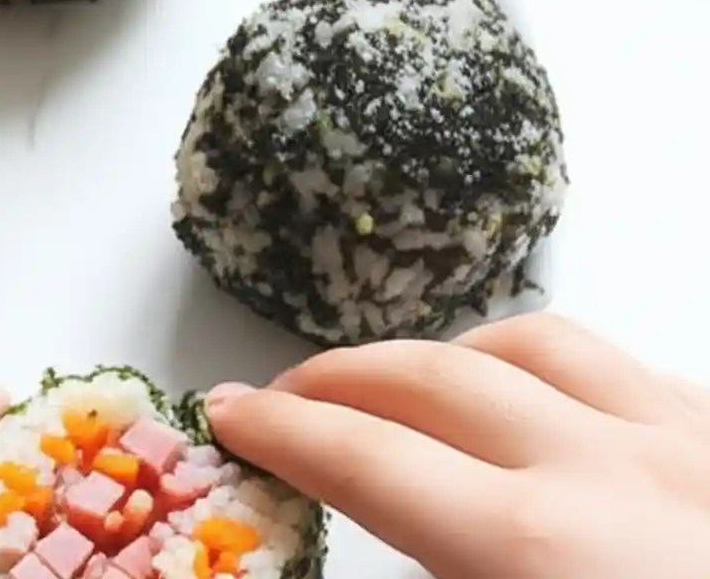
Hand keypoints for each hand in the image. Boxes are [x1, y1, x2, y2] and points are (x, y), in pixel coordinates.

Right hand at [205, 312, 709, 578]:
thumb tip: (385, 552)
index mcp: (535, 547)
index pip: (366, 458)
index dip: (284, 430)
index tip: (230, 412)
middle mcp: (610, 466)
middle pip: (431, 376)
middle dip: (339, 376)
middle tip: (288, 397)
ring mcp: (689, 438)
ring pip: (535, 342)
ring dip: (445, 356)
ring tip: (405, 387)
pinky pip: (625, 365)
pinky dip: (551, 370)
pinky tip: (542, 410)